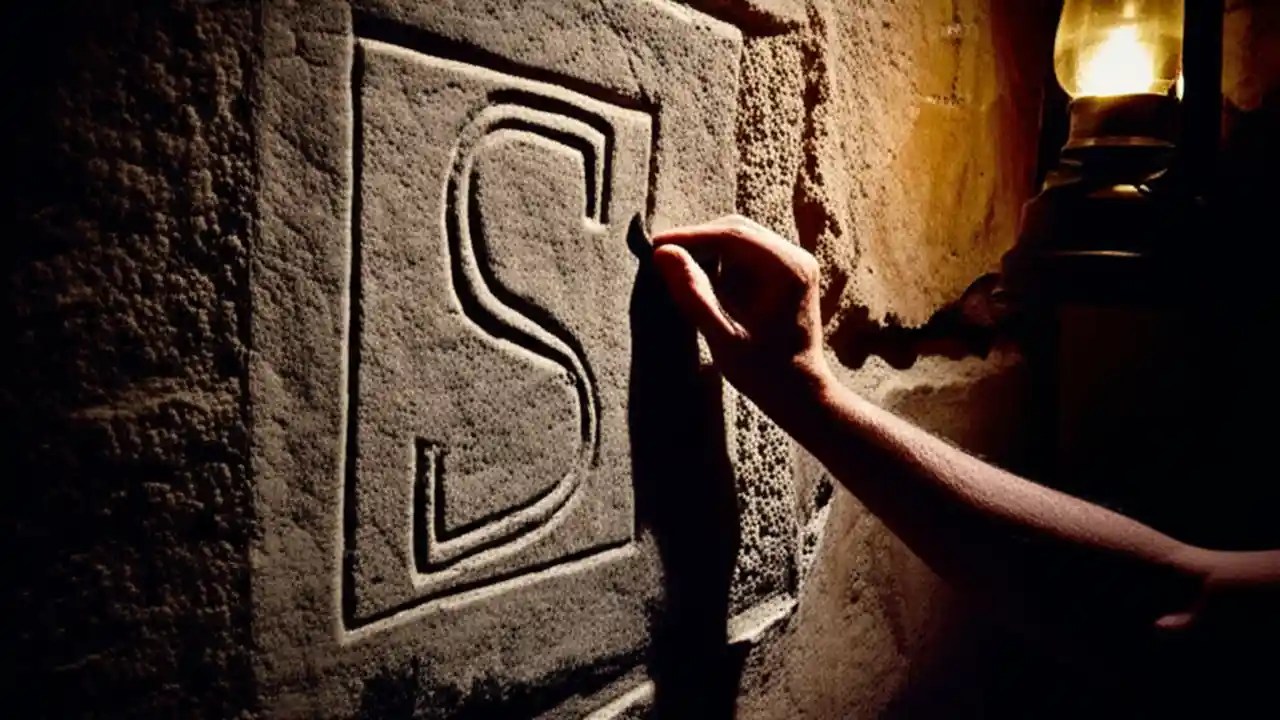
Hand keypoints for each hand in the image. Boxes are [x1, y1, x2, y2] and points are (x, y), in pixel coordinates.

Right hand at [652, 215, 832, 417]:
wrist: (799, 393)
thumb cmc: (764, 373)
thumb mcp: (723, 339)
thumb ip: (694, 295)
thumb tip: (663, 254)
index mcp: (788, 270)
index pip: (732, 236)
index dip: (690, 237)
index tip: (655, 246)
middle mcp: (795, 257)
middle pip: (736, 230)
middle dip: (697, 241)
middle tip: (661, 259)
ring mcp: (792, 263)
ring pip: (739, 239)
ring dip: (707, 250)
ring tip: (677, 271)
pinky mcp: (783, 272)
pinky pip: (745, 254)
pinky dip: (719, 262)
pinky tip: (700, 280)